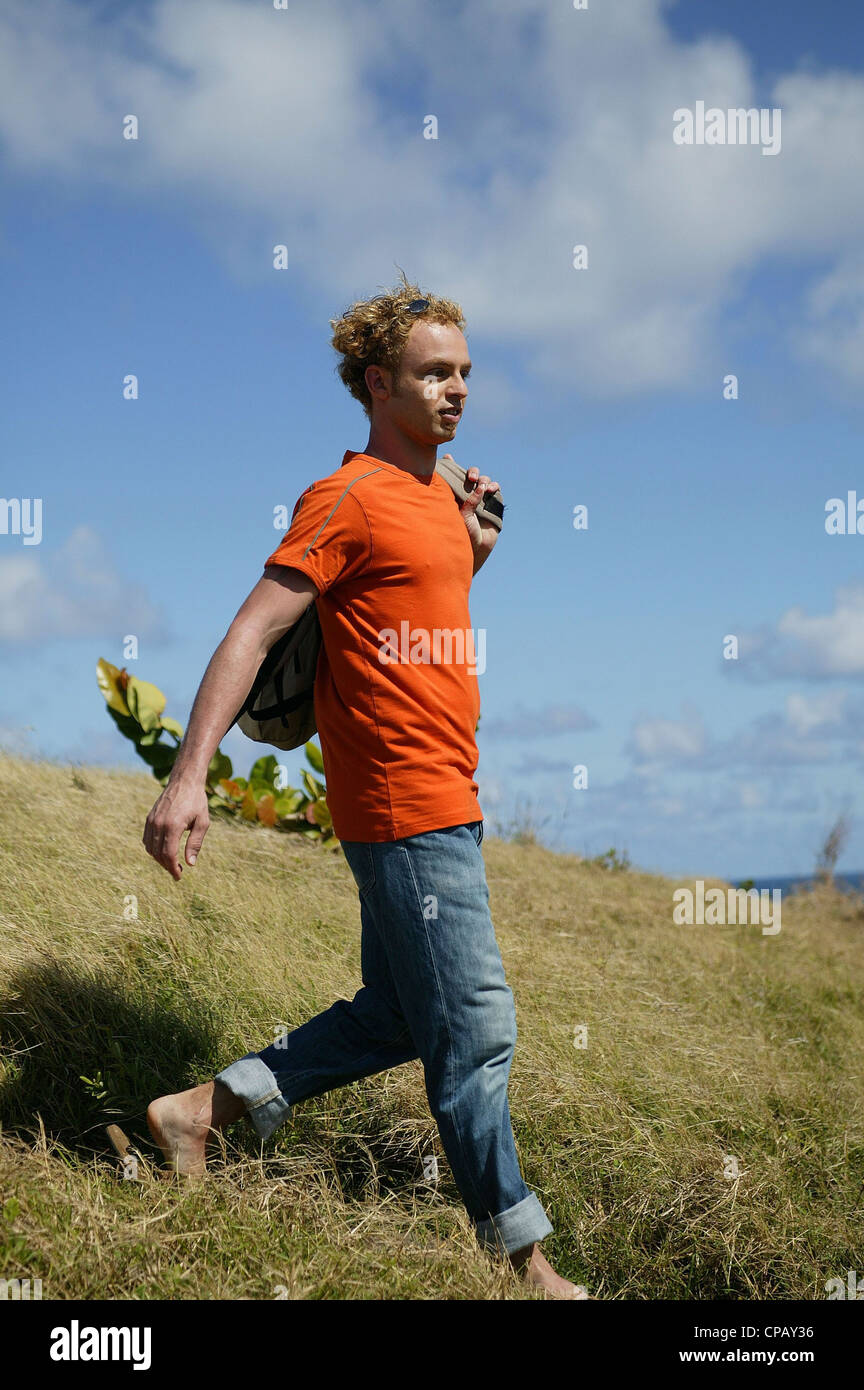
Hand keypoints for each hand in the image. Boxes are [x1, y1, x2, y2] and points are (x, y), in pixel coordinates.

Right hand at [143, 778, 209, 880]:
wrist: (184, 781)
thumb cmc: (197, 801)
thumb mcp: (203, 823)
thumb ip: (195, 844)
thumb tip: (190, 864)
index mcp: (173, 826)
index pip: (169, 855)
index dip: (173, 869)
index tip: (179, 877)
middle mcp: (159, 824)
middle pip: (158, 854)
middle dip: (167, 866)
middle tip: (177, 871)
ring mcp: (151, 821)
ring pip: (150, 848)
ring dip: (159, 859)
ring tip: (172, 862)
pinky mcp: (149, 818)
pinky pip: (146, 839)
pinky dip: (153, 848)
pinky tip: (163, 850)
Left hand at [441, 454, 500, 571]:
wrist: (478, 548)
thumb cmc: (464, 534)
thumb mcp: (462, 516)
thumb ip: (469, 500)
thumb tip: (478, 486)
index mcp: (455, 495)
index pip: (452, 477)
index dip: (451, 465)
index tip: (448, 458)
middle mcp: (467, 494)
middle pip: (470, 475)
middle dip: (472, 472)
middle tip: (472, 478)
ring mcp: (480, 497)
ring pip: (483, 480)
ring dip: (484, 479)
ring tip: (485, 486)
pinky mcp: (492, 502)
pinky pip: (495, 489)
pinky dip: (494, 486)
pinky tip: (492, 490)